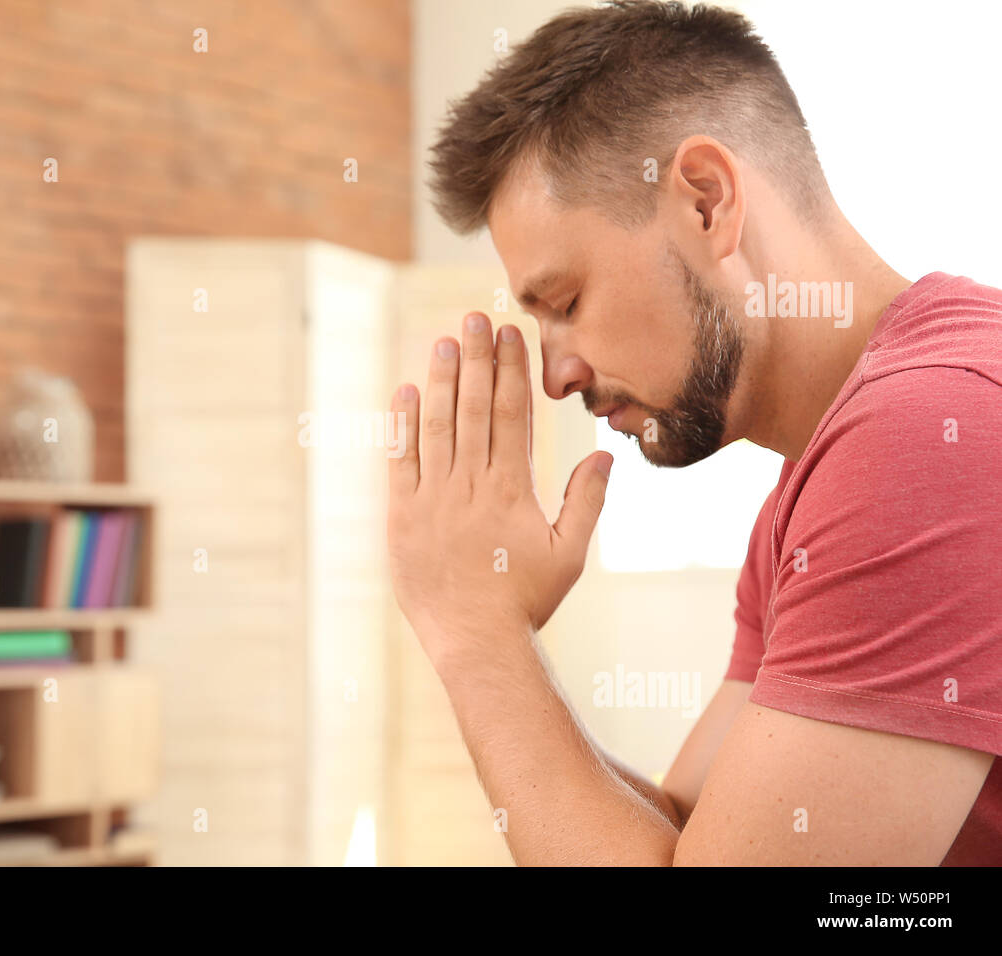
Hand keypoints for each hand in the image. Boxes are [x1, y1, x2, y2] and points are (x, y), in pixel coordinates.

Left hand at [387, 312, 611, 670]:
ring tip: (444, 341)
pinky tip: (406, 392)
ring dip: (442, 380)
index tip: (510, 334)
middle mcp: (471, 485)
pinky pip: (401, 461)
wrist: (475, 641)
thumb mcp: (569, 554)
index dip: (511, 370)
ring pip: (438, 426)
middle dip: (477, 359)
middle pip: (475, 408)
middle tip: (474, 317)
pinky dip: (403, 426)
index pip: (513, 415)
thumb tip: (605, 455)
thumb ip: (586, 501)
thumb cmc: (526, 601)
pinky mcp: (403, 516)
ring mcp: (434, 498)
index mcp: (512, 489)